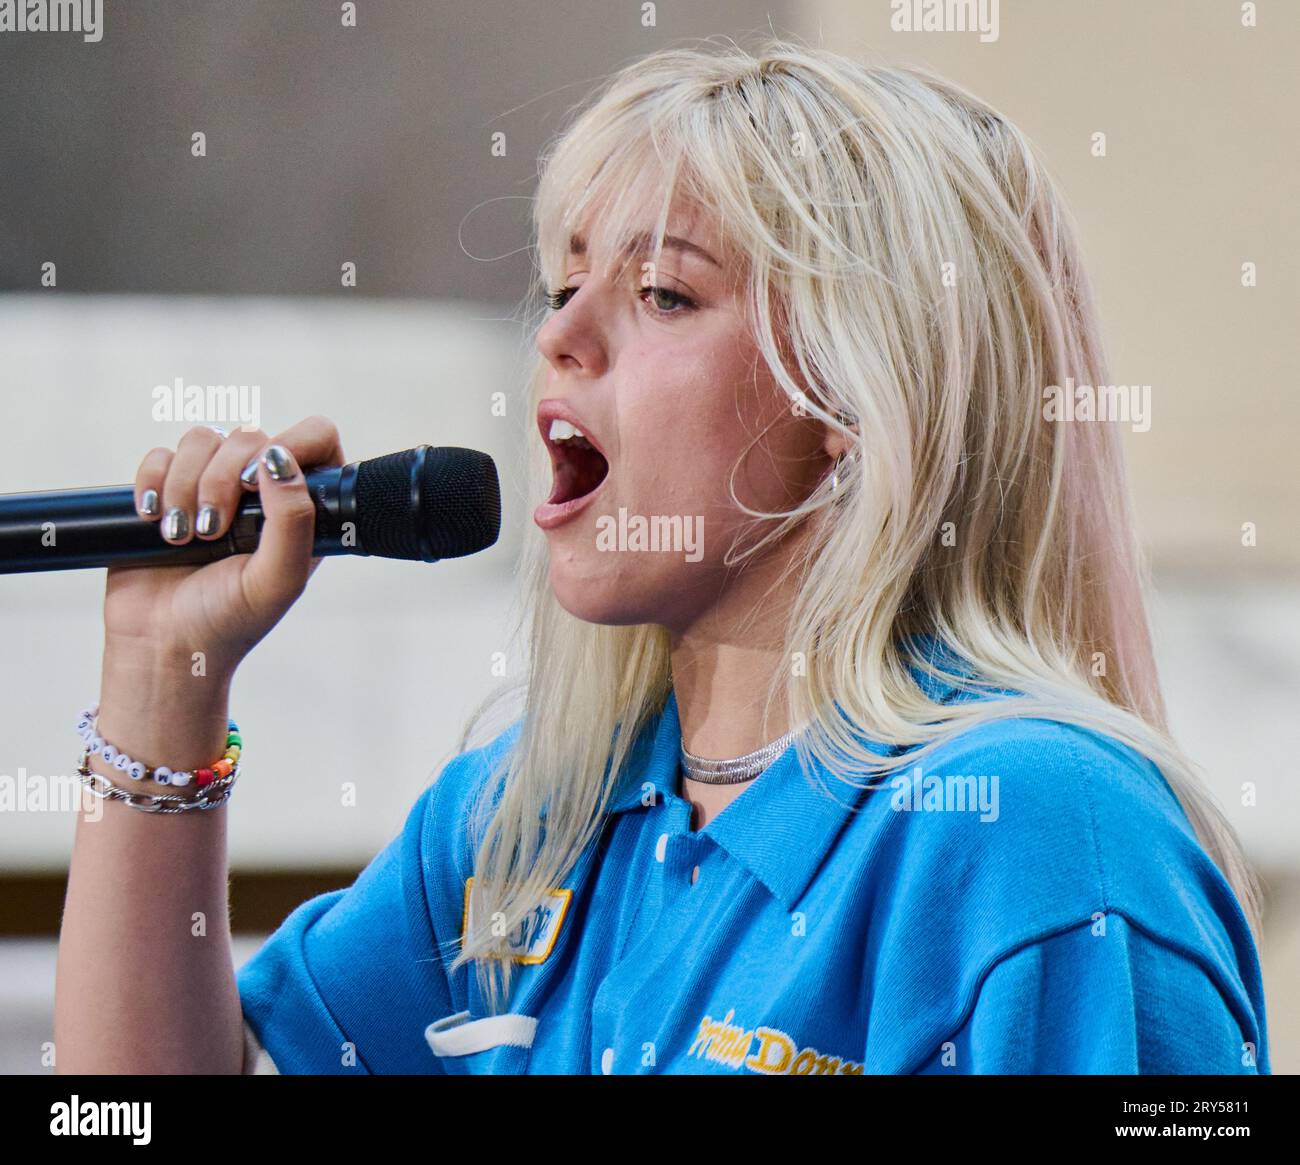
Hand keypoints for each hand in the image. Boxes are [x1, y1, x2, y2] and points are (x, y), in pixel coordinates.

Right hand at [102, 415, 344, 678]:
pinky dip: (152, 482)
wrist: (165, 643)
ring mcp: (212, 485)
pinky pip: (159, 455)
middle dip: (223, 479)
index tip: (257, 484)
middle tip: (213, 530)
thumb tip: (279, 459)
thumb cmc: (231, 619)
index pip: (315, 439)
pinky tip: (153, 521)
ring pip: (201, 439)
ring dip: (185, 485)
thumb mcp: (278, 580)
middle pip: (248, 436)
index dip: (292, 445)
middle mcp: (261, 491)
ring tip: (182, 536)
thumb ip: (293, 520)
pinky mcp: (167, 489)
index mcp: (300, 507)